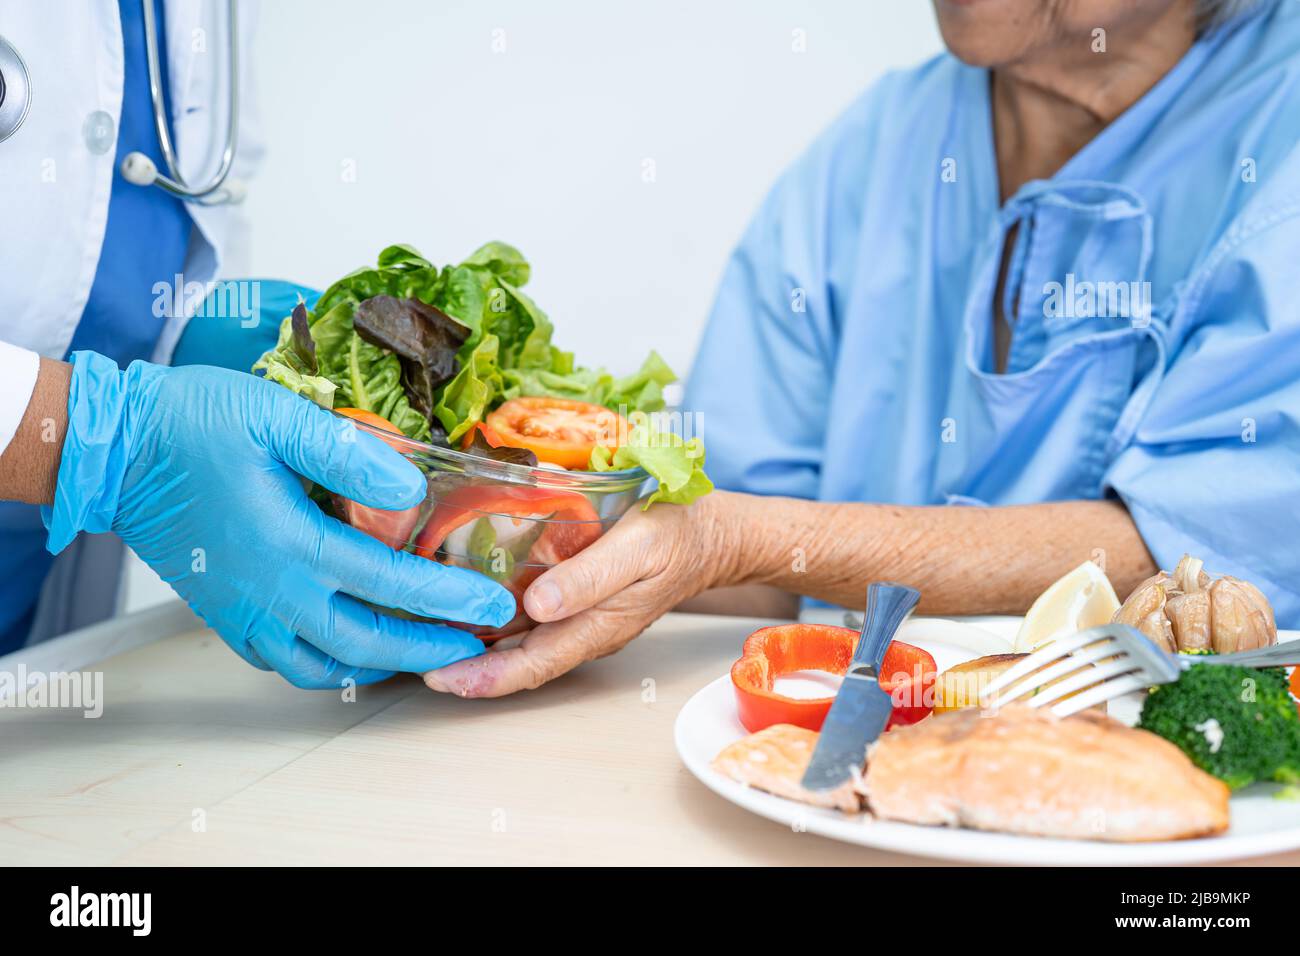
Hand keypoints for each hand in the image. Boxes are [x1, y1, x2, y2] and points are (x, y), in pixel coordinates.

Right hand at [44, 352, 514, 687]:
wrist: (113, 448)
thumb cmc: (193, 423)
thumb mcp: (277, 416)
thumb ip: (349, 455)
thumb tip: (412, 494)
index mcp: (290, 543)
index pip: (391, 583)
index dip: (449, 599)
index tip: (492, 604)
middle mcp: (269, 591)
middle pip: (366, 643)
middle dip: (429, 649)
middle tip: (475, 645)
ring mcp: (243, 611)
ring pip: (324, 666)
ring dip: (381, 665)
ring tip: (425, 654)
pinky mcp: (224, 614)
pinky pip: (283, 662)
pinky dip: (328, 667)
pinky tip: (353, 649)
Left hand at [423, 493, 733, 696]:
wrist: (713, 532)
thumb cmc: (679, 534)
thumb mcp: (638, 548)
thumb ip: (589, 577)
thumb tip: (536, 605)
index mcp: (595, 626)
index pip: (530, 666)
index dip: (482, 677)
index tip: (437, 676)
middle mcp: (581, 628)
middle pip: (516, 660)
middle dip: (465, 666)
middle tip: (410, 654)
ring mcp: (579, 613)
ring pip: (519, 638)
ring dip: (475, 642)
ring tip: (424, 633)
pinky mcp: (577, 593)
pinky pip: (531, 613)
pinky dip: (495, 614)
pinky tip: (467, 600)